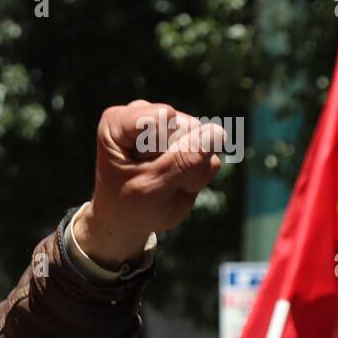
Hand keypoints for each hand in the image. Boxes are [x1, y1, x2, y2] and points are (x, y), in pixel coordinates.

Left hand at [76, 100, 222, 267]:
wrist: (131, 222)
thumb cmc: (127, 204)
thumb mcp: (150, 187)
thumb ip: (183, 160)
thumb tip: (218, 132)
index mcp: (120, 122)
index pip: (161, 117)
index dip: (158, 149)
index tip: (135, 169)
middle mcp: (145, 115)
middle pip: (184, 128)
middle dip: (175, 163)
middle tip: (153, 181)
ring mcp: (171, 127)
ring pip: (204, 139)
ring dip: (190, 172)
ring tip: (165, 183)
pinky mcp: (192, 141)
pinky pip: (212, 156)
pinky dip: (198, 177)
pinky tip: (179, 184)